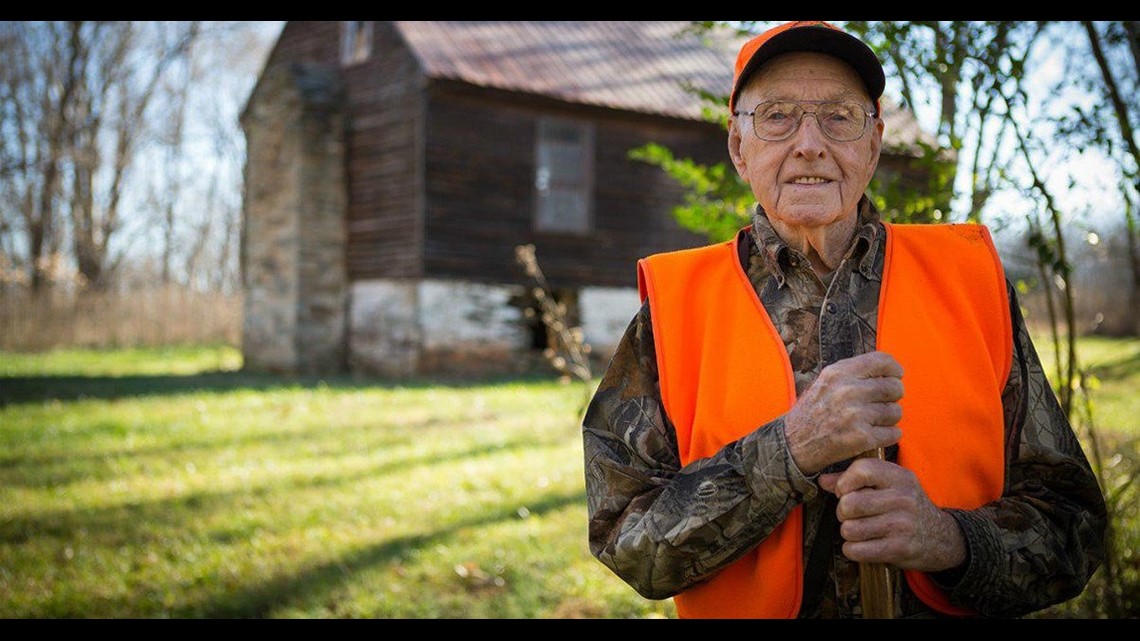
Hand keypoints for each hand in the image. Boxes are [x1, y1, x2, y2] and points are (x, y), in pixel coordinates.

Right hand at [784, 351, 903, 474]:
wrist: (793, 443)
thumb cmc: (814, 411)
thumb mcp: (827, 382)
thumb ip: (854, 374)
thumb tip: (889, 372)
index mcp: (839, 373)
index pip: (882, 361)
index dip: (894, 369)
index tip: (896, 376)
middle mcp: (848, 390)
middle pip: (895, 387)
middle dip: (893, 397)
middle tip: (882, 404)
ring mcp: (855, 415)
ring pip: (896, 412)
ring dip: (889, 418)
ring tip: (874, 421)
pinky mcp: (861, 438)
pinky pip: (893, 433)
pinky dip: (888, 435)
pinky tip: (875, 435)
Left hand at [818, 457, 966, 571]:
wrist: (942, 538)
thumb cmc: (907, 507)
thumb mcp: (890, 485)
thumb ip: (855, 479)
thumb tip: (823, 481)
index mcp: (899, 477)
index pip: (862, 469)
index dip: (844, 482)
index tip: (845, 491)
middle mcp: (902, 499)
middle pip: (850, 503)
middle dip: (842, 512)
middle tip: (851, 515)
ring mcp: (902, 525)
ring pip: (850, 529)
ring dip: (848, 532)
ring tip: (859, 530)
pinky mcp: (899, 548)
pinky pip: (857, 550)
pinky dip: (852, 550)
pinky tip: (861, 545)